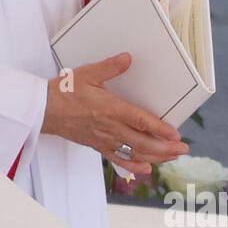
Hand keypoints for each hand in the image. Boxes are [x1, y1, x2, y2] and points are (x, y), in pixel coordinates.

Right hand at [43, 53, 188, 178]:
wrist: (44, 110)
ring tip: (173, 156)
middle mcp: (110, 128)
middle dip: (166, 147)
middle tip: (183, 148)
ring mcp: (105, 140)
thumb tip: (128, 57)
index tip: (176, 135)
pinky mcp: (98, 146)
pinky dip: (134, 166)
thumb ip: (110, 67)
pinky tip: (146, 169)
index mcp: (111, 109)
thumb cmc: (65, 91)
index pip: (141, 121)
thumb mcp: (87, 73)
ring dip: (156, 157)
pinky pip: (118, 159)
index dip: (160, 129)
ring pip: (134, 153)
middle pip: (143, 143)